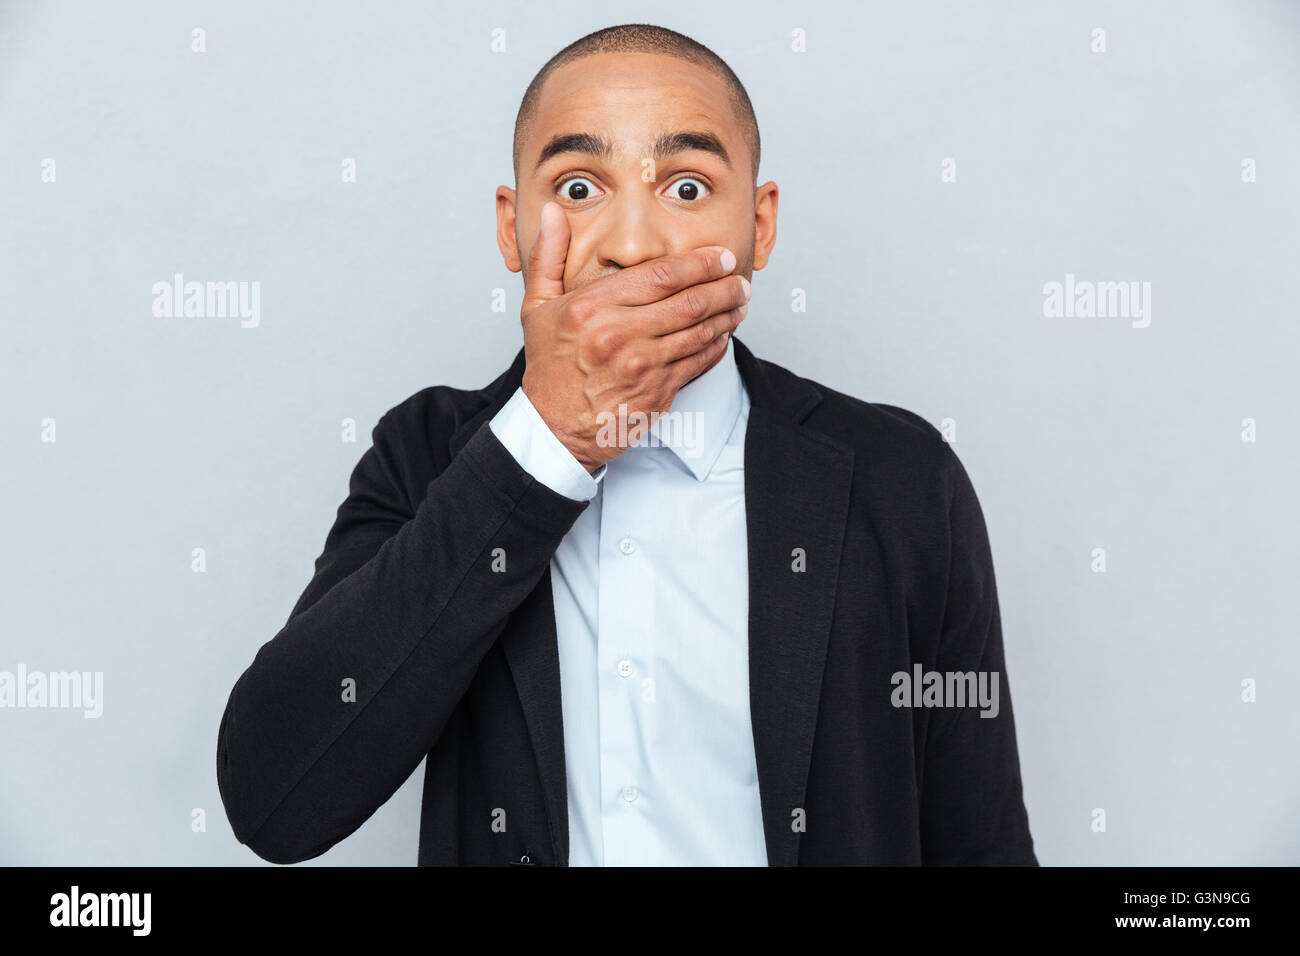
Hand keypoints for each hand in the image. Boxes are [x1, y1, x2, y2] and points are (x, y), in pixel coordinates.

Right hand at [519, 201, 750, 472]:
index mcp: (592, 307)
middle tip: (740, 281)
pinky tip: (724, 335)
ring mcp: (640, 366)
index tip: (721, 257)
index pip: (661, 275)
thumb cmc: (549, 366)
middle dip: (724, 288)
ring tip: (740, 303)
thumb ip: (548, 255)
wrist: (551, 427)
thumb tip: (554, 212)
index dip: (700, 264)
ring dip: (727, 315)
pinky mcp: (656, 393)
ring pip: (700, 332)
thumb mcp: (536, 306)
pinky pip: (698, 363)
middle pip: (689, 302)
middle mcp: (618, 334)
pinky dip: (717, 346)